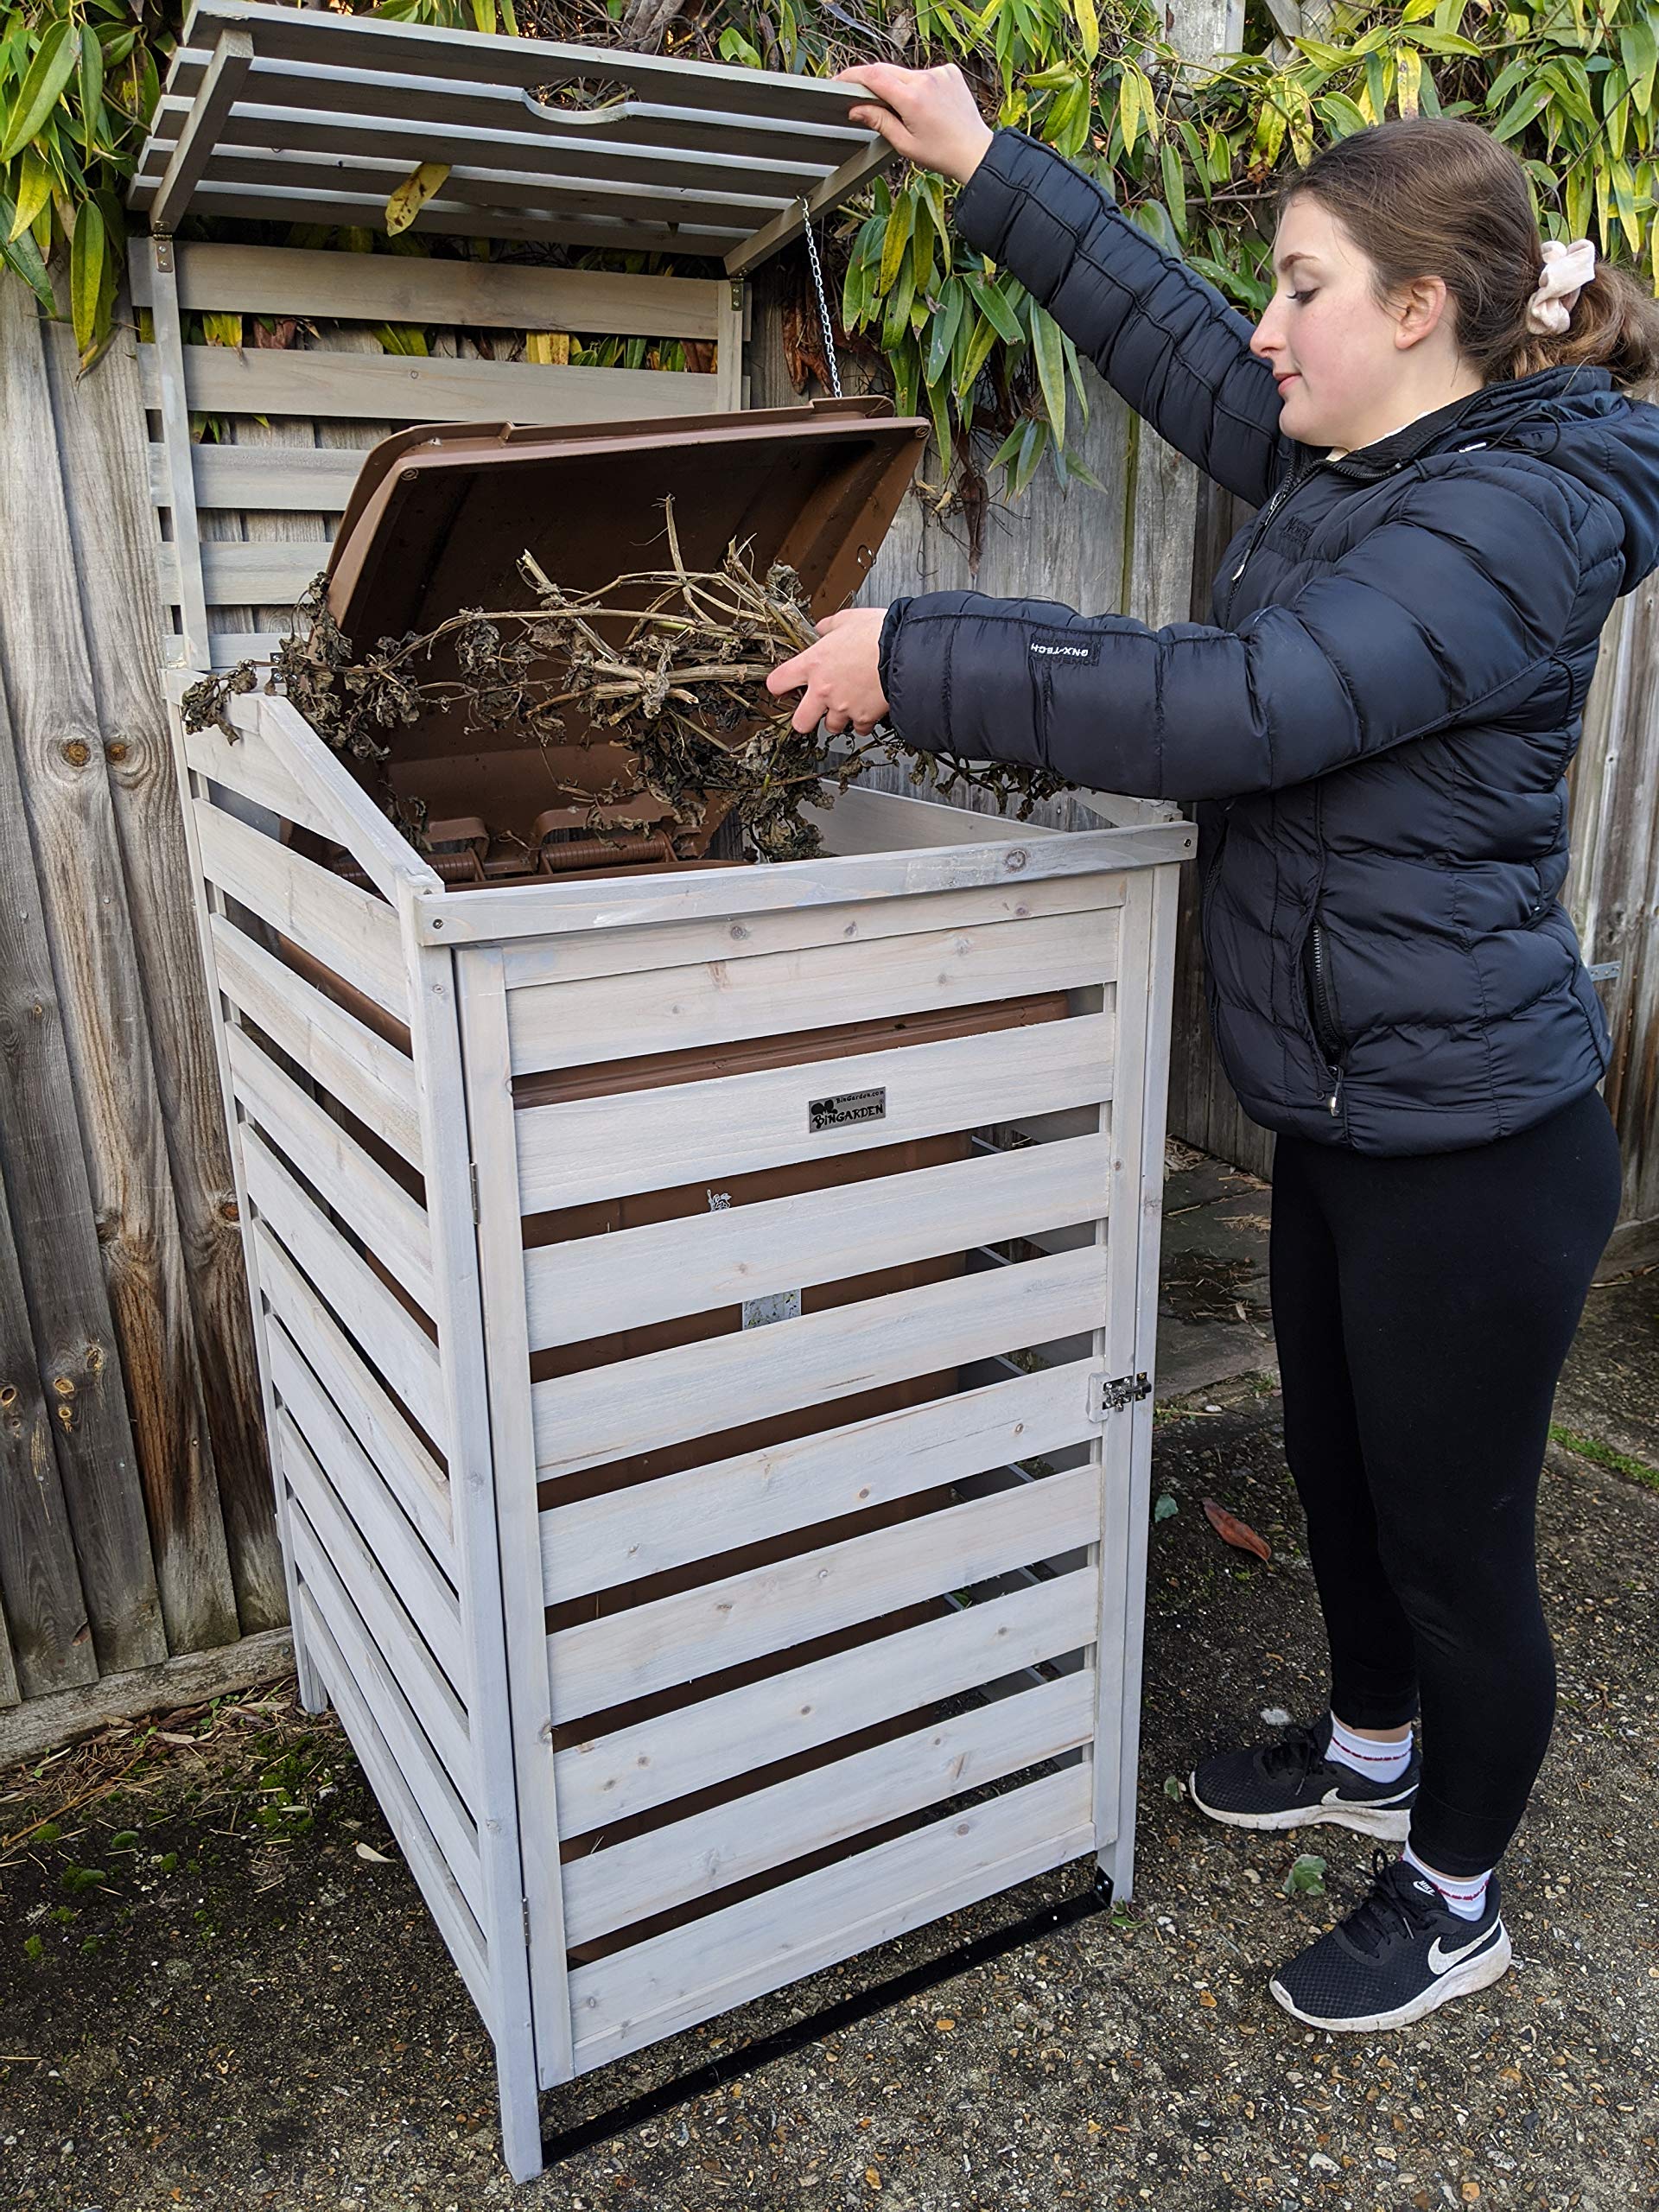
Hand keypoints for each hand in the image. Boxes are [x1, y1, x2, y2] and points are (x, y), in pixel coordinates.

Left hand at [766, 607, 890, 736]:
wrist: (905, 651)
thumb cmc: (878, 633)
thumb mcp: (847, 619)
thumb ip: (829, 627)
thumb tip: (822, 629)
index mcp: (813, 664)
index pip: (778, 682)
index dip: (779, 686)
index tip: (784, 687)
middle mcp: (824, 690)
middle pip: (800, 722)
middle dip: (805, 718)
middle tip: (814, 709)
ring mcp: (843, 707)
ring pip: (831, 727)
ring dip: (838, 718)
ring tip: (848, 704)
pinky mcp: (864, 717)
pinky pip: (858, 728)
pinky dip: (862, 721)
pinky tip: (867, 708)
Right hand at [833, 62, 994, 185]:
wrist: (974, 151)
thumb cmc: (942, 153)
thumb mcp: (904, 144)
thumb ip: (879, 122)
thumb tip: (856, 109)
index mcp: (912, 98)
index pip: (873, 76)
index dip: (852, 76)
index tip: (839, 82)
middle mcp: (926, 79)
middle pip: (886, 71)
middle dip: (872, 83)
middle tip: (863, 99)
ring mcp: (939, 72)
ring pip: (905, 73)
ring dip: (898, 87)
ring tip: (908, 114)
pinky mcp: (949, 71)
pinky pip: (924, 73)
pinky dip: (918, 86)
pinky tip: (926, 105)